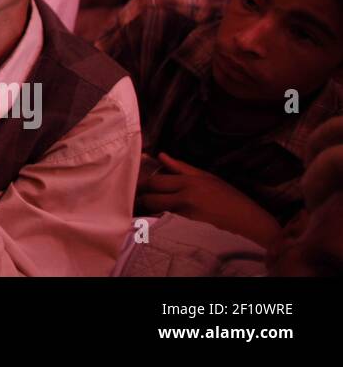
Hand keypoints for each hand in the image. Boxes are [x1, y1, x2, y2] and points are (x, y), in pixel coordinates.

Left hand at [135, 153, 280, 246]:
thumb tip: (161, 156)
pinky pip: (165, 223)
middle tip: (136, 198)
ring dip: (148, 210)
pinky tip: (156, 219)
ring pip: (155, 212)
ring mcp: (185, 216)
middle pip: (150, 198)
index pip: (155, 181)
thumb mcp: (208, 178)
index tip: (137, 185)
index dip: (142, 183)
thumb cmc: (231, 198)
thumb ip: (181, 167)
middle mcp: (184, 198)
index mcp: (189, 183)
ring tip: (144, 208)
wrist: (249, 223)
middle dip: (140, 198)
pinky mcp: (188, 230)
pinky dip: (158, 220)